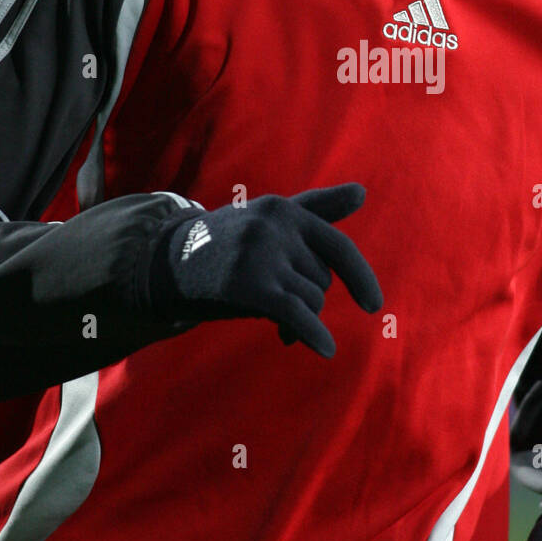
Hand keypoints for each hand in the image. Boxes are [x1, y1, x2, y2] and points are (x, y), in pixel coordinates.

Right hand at [148, 182, 381, 357]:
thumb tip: (363, 191)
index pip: (337, 247)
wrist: (167, 263)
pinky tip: (326, 349)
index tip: (374, 306)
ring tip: (267, 310)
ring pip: (310, 300)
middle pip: (322, 280)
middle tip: (275, 300)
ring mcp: (260, 254)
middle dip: (307, 297)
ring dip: (298, 316)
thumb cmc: (229, 243)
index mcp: (284, 209)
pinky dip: (313, 334)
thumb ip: (318, 208)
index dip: (360, 277)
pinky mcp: (247, 284)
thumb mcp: (271, 219)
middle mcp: (274, 226)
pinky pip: (296, 314)